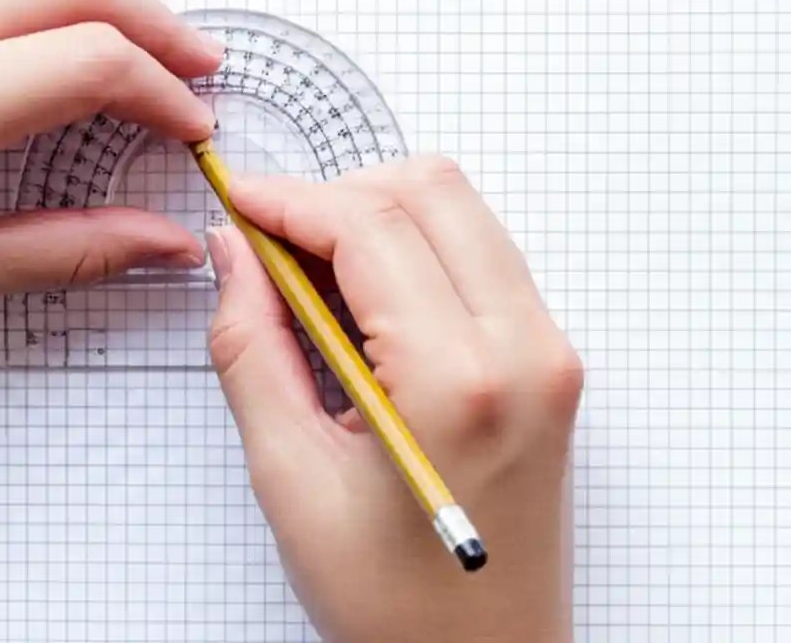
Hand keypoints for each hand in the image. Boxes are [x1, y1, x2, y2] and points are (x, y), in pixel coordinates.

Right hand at [207, 157, 582, 642]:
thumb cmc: (399, 604)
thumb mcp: (293, 479)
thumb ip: (252, 348)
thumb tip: (238, 255)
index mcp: (462, 382)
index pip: (373, 226)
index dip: (292, 199)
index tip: (239, 202)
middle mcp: (528, 349)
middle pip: (431, 190)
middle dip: (339, 196)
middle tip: (273, 246)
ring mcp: (552, 352)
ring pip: (462, 213)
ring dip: (379, 220)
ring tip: (312, 285)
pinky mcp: (552, 361)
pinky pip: (483, 258)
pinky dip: (416, 253)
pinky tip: (364, 309)